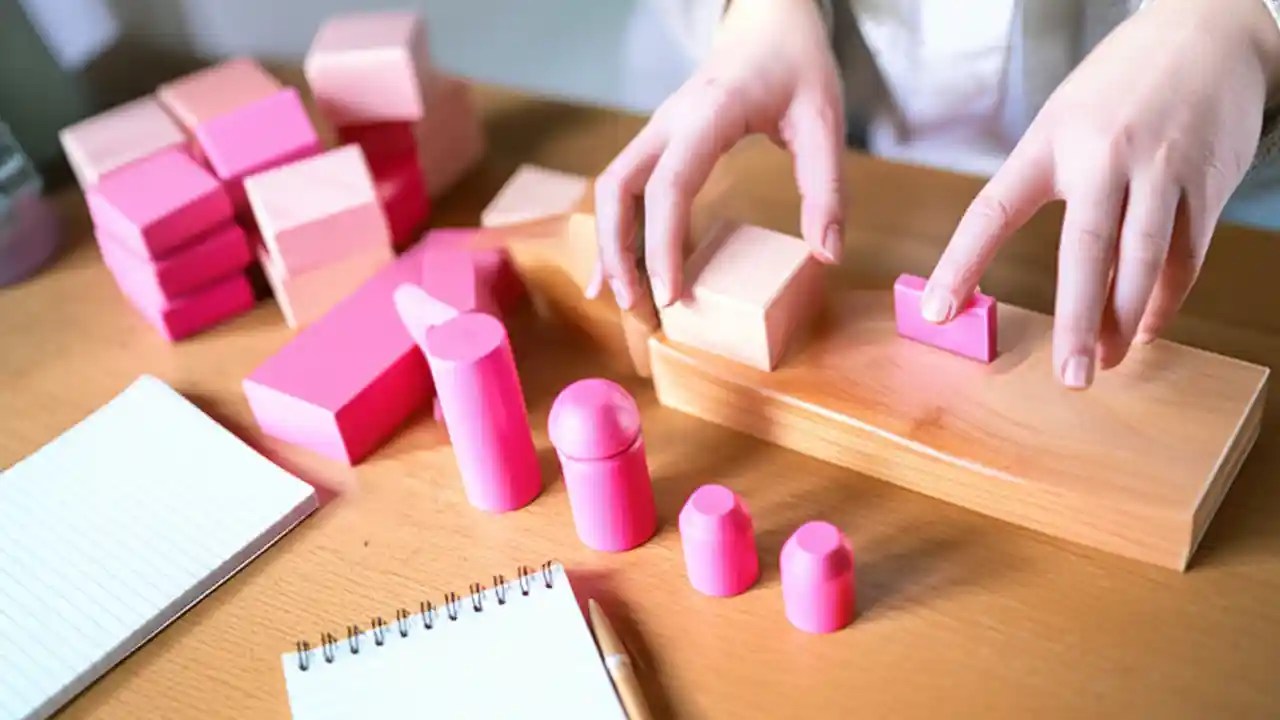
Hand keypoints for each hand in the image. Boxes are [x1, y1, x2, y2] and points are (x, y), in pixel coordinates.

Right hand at [592, 0, 844, 308]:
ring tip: (620, 296)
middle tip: (636, 306)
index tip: (670, 295)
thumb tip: (827, 255)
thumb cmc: (796, 65)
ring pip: (612, 188)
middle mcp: (669, 123)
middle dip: (616, 250)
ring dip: (609, 242)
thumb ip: (826, 189)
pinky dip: (618, 228)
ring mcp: (658, 131)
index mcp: (707, 115)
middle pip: (617, 188)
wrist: (769, 22)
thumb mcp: (825, 122)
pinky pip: (625, 186)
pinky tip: (622, 268)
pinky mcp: (660, 142)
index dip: (662, 245)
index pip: (669, 186)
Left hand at [921, 0, 1279, 388]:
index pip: (992, 210)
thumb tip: (1016, 261)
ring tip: (1104, 361)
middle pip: (1085, 250)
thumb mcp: (1062, 118)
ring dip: (1125, 320)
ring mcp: (1160, 169)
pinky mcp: (1206, 182)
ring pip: (1143, 260)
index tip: (937, 311)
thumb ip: (1041, 183)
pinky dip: (1166, 297)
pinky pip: (1186, 254)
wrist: (1207, 29)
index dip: (961, 264)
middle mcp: (1104, 156)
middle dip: (1078, 320)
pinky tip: (1146, 327)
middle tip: (1070, 376)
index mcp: (1050, 142)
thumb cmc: (1119, 85)